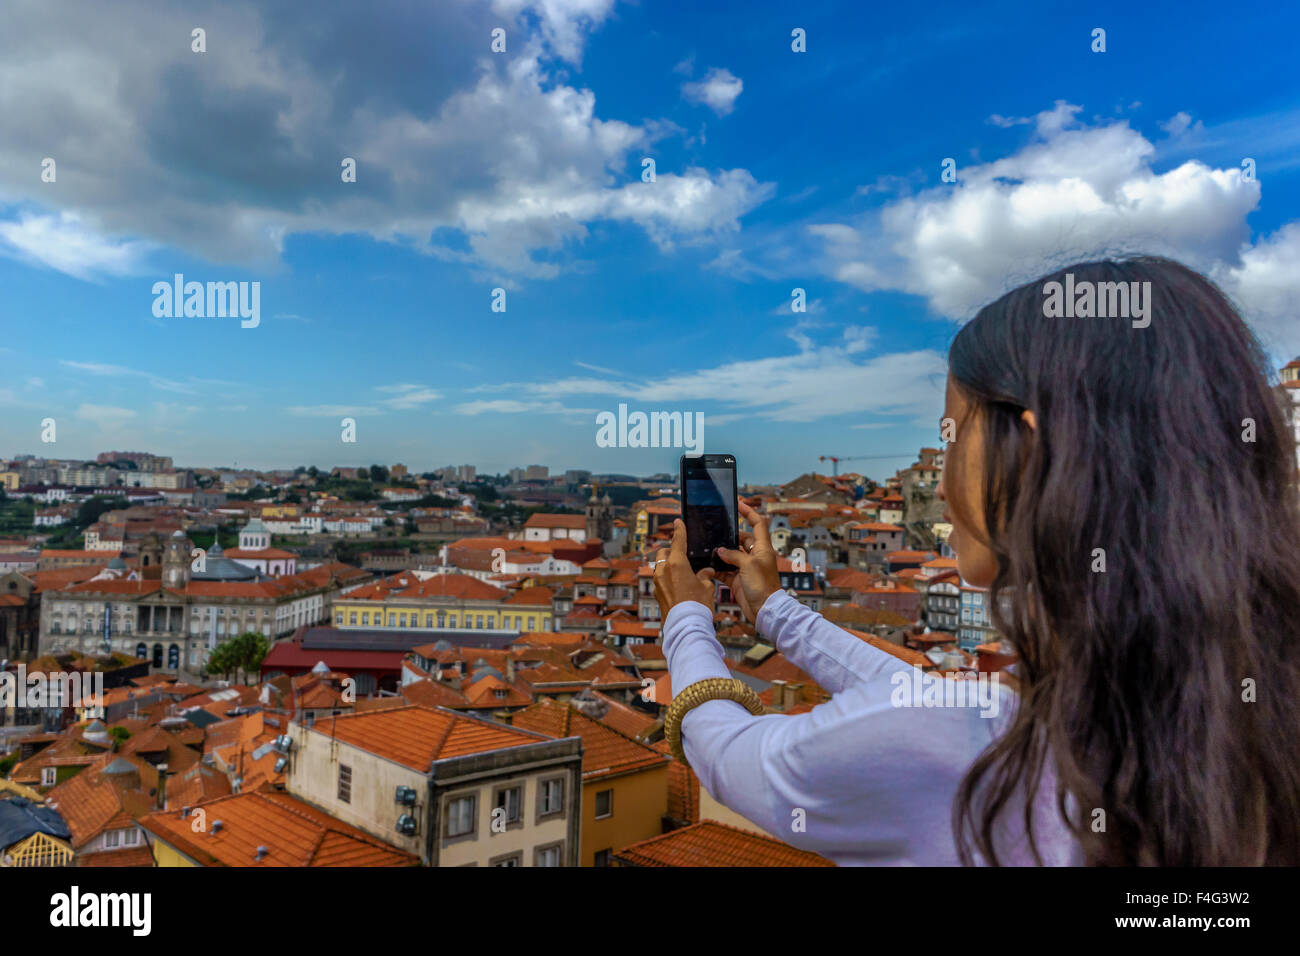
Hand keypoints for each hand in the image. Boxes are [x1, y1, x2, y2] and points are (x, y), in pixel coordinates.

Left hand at [653, 519, 717, 617]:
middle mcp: (663, 571)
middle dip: (671, 551)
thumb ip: (705, 575)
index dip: (679, 530)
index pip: (678, 541)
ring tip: (682, 572)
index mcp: (676, 564)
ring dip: (668, 565)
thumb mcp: (706, 587)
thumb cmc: (698, 605)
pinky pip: (660, 579)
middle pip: (664, 552)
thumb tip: (705, 572)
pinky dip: (667, 578)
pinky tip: (678, 585)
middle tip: (683, 554)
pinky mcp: (656, 593)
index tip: (678, 522)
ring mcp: (657, 582)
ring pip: (660, 566)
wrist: (686, 626)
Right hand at [716, 500, 781, 625]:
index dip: (749, 512)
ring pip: (731, 555)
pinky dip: (717, 569)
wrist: (764, 611)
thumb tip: (721, 551)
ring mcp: (746, 568)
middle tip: (715, 533)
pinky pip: (725, 571)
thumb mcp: (748, 565)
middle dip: (728, 537)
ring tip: (708, 549)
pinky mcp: (738, 580)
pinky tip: (707, 566)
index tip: (738, 503)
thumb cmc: (763, 586)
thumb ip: (733, 555)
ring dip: (721, 554)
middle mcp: (755, 556)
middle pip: (741, 539)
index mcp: (762, 548)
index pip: (757, 523)